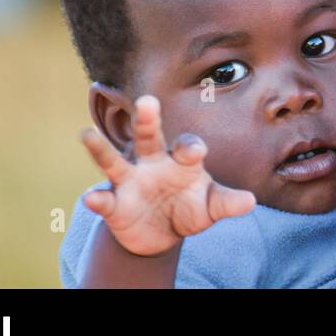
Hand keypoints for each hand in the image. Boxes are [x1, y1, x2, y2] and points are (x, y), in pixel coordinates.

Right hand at [78, 95, 256, 256]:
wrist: (162, 233)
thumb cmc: (191, 208)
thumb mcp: (211, 207)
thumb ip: (227, 202)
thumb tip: (250, 201)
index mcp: (181, 160)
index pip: (187, 146)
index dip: (190, 147)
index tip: (193, 152)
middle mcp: (153, 163)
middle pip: (149, 137)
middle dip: (148, 120)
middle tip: (148, 101)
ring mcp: (131, 181)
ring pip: (114, 160)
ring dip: (100, 148)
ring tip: (86, 134)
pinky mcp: (114, 205)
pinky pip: (104, 199)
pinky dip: (97, 198)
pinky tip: (91, 196)